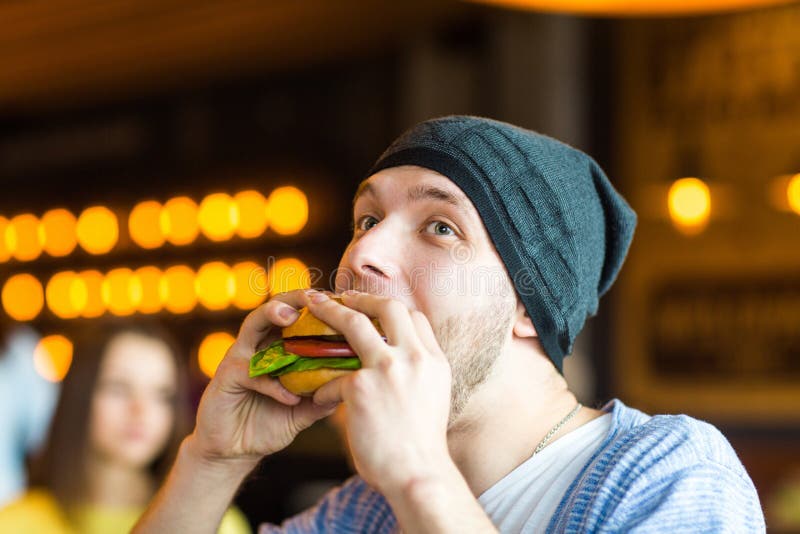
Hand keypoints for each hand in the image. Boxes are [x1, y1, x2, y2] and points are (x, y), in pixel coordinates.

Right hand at [190, 289, 336, 468]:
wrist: (233, 452)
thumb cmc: (268, 424)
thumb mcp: (303, 412)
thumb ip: (323, 398)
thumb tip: (353, 385)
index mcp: (278, 347)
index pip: (298, 316)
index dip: (318, 306)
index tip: (343, 301)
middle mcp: (259, 346)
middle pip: (275, 308)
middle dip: (294, 298)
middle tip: (315, 296)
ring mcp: (240, 358)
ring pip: (253, 324)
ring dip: (272, 314)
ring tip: (291, 317)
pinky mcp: (226, 377)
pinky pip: (251, 373)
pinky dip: (273, 384)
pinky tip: (291, 397)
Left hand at [310, 290, 453, 496]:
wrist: (418, 475)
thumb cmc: (422, 447)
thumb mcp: (433, 399)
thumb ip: (417, 375)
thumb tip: (398, 365)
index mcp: (434, 361)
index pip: (415, 318)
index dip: (392, 311)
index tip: (375, 309)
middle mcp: (414, 357)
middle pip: (388, 308)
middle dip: (363, 298)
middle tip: (342, 297)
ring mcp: (387, 369)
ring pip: (354, 324)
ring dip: (330, 312)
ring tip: (313, 307)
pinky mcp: (360, 387)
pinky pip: (332, 377)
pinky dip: (323, 388)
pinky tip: (316, 399)